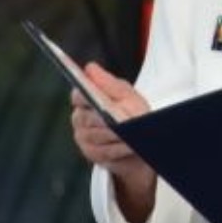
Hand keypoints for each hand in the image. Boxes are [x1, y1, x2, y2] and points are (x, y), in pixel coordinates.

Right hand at [69, 62, 156, 221]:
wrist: (143, 143)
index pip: (78, 96)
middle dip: (102, 119)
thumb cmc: (134, 116)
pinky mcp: (92, 155)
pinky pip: (102, 152)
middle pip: (86, 118)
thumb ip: (109, 83)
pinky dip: (117, 149)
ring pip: (94, 136)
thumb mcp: (126, 95)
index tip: (94, 97)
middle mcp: (80, 119)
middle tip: (115, 119)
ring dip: (113, 136)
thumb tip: (90, 68)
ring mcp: (84, 138)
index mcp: (85, 101)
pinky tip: (128, 146)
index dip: (84, 97)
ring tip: (128, 134)